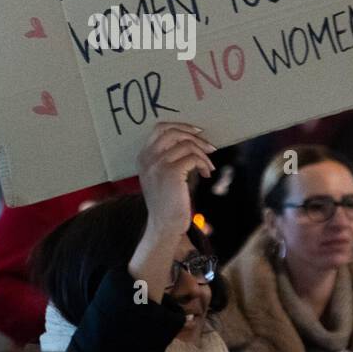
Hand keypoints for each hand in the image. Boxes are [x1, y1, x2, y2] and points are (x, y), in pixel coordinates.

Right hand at [130, 122, 214, 300]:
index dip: (181, 126)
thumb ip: (169, 157)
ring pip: (186, 144)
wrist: (164, 226)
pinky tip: (206, 174)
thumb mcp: (162, 175)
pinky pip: (193, 157)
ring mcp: (157, 164)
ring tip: (208, 166)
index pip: (160, 128)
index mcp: (143, 156)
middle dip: (194, 136)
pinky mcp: (170, 172)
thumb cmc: (167, 202)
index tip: (197, 132)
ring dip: (203, 154)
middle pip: (172, 131)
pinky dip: (204, 163)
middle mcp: (147, 158)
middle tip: (209, 147)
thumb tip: (193, 139)